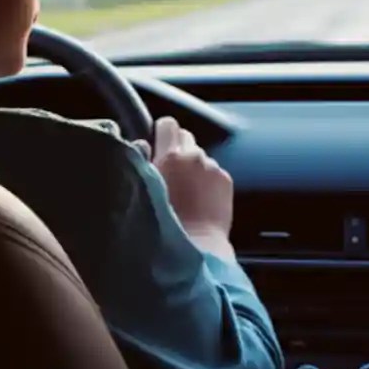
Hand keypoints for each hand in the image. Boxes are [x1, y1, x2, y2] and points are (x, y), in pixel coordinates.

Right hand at [136, 117, 235, 259]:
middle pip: (185, 136)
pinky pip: (213, 170)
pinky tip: (200, 198)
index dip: (161, 133)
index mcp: (171, 155)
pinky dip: (207, 179)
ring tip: (186, 189)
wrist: (195, 244)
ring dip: (193, 166)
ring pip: (200, 155)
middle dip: (177, 149)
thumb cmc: (164, 220)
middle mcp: (195, 156)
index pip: (168, 123)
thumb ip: (142, 161)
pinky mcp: (226, 180)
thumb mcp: (142, 186)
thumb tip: (144, 146)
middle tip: (170, 170)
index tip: (157, 145)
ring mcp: (213, 167)